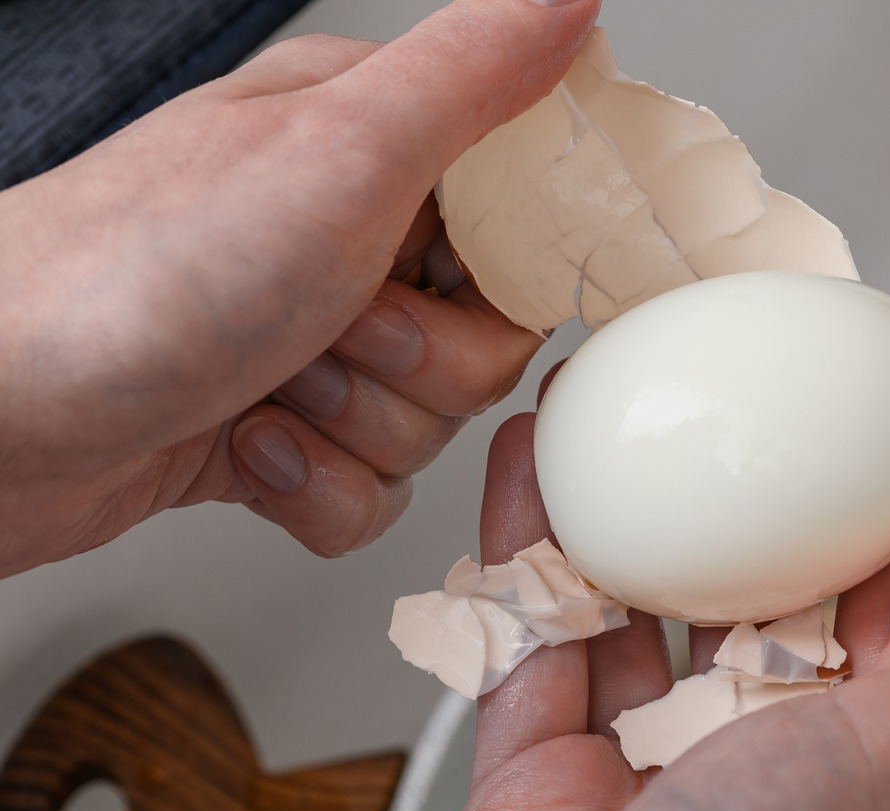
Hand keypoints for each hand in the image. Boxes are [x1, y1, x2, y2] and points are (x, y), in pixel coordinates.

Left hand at [0, 0, 600, 576]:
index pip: (522, 212)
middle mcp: (341, 240)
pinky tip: (249, 443)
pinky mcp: (279, 430)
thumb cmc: (129, 274)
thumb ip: (473, 75)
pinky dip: (317, 487)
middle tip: (335, 322)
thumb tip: (571, 3)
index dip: (510, 261)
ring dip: (355, 423)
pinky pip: (374, 493)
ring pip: (434, 423)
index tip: (453, 269)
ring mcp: (308, 340)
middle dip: (419, 360)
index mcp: (367, 148)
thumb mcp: (336, 150)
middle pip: (490, 338)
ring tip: (268, 381)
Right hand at [425, 411, 889, 810]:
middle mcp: (759, 778)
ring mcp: (644, 778)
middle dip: (743, 503)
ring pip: (635, 610)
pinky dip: (524, 550)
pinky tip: (527, 465)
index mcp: (867, 780)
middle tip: (732, 406)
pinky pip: (532, 641)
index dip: (881, 520)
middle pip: (756, 605)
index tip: (865, 430)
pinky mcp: (538, 783)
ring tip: (614, 411)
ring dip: (620, 507)